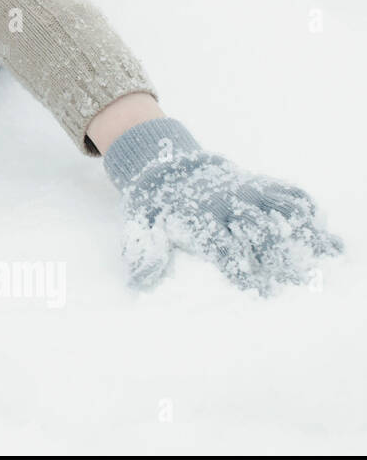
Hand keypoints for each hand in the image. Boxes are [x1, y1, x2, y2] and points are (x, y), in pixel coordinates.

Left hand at [101, 118, 344, 295]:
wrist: (171, 168)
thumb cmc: (158, 207)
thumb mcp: (141, 226)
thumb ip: (143, 253)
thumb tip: (137, 284)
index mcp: (198, 214)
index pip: (223, 246)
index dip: (241, 269)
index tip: (258, 290)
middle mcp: (227, 200)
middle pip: (258, 228)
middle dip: (276, 255)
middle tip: (293, 280)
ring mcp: (247, 189)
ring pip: (280, 208)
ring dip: (302, 231)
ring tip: (323, 254)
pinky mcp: (260, 184)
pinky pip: (289, 193)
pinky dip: (308, 209)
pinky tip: (322, 230)